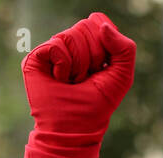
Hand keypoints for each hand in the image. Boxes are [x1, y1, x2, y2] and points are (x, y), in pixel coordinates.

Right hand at [22, 12, 135, 135]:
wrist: (71, 130)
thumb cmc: (96, 106)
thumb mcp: (121, 78)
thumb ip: (125, 49)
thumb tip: (102, 25)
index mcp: (90, 45)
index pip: (99, 23)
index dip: (105, 45)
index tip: (102, 68)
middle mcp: (70, 44)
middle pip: (87, 27)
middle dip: (94, 57)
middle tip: (86, 78)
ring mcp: (53, 49)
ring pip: (72, 36)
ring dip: (79, 66)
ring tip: (73, 82)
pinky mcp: (37, 56)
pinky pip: (57, 45)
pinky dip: (64, 66)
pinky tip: (59, 79)